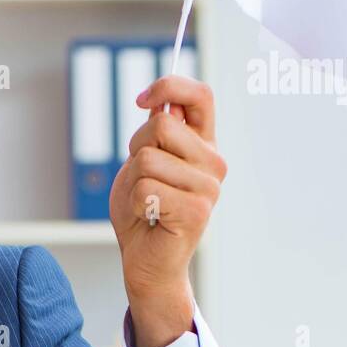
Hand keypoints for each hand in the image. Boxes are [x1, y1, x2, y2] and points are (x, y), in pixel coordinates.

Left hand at [108, 76, 227, 346]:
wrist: (146, 261)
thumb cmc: (142, 210)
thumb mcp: (142, 162)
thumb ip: (154, 133)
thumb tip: (159, 101)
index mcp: (204, 144)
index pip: (201, 96)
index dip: (170, 85)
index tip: (141, 99)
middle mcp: (213, 162)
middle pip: (161, 125)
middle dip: (135, 148)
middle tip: (141, 179)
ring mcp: (209, 187)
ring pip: (147, 158)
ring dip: (132, 181)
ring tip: (144, 202)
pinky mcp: (197, 210)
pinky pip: (145, 187)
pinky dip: (134, 202)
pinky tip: (148, 217)